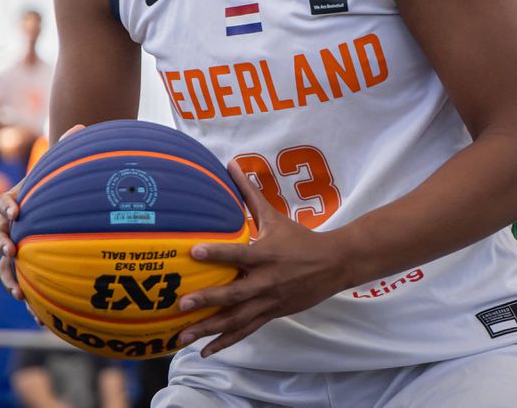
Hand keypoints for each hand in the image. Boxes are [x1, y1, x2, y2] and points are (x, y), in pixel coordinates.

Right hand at [0, 124, 85, 299]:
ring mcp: (20, 250)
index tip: (17, 212)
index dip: (8, 206)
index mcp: (19, 202)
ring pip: (6, 267)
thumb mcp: (65, 170)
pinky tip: (39, 319)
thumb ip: (71, 151)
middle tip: (14, 251)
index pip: (5, 202)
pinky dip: (32, 301)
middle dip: (2, 244)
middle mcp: (13, 228)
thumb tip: (83, 127)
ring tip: (20, 293)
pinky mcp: (31, 269)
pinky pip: (27, 286)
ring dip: (11, 279)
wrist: (63, 209)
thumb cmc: (62, 188)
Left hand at [173, 162, 355, 357]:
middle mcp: (266, 280)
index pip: (238, 254)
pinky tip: (206, 351)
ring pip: (236, 319)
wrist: (334, 264)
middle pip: (234, 294)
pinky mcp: (271, 314)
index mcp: (265, 254)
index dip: (216, 253)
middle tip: (182, 305)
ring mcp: (269, 301)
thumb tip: (232, 165)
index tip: (193, 252)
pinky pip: (245, 330)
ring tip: (183, 337)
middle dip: (208, 300)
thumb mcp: (275, 216)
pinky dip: (225, 341)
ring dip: (209, 329)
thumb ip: (250, 194)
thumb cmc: (299, 238)